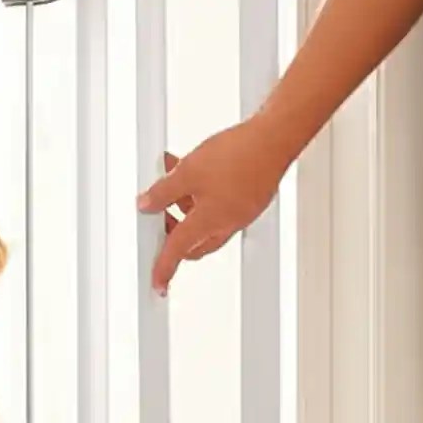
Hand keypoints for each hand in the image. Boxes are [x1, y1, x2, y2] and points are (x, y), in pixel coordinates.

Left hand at [137, 114, 296, 294]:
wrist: (275, 139)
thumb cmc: (239, 155)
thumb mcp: (187, 172)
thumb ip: (162, 192)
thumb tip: (146, 204)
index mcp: (208, 222)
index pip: (177, 251)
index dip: (164, 268)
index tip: (158, 283)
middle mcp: (226, 224)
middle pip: (193, 243)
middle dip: (173, 234)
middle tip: (159, 216)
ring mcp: (240, 213)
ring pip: (206, 224)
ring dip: (186, 211)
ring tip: (174, 183)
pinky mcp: (249, 201)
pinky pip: (221, 209)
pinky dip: (204, 199)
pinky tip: (197, 177)